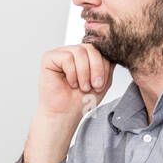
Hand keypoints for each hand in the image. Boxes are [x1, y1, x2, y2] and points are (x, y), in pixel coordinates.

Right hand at [23, 44, 112, 162]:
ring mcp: (61, 53)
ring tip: (82, 86)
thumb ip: (108, 64)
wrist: (66, 114)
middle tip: (94, 85)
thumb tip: (113, 50)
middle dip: (96, 68)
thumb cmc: (81, 100)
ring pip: (79, 52)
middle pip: (90, 48)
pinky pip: (66, 57)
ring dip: (84, 72)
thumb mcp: (103, 81)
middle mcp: (73, 52)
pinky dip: (71, 73)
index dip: (103, 65)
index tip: (101, 84)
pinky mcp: (49, 58)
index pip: (99, 49)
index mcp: (85, 56)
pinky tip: (70, 83)